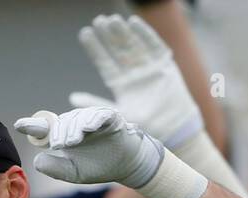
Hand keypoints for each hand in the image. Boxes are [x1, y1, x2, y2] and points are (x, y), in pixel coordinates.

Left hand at [15, 106, 164, 188]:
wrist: (123, 166)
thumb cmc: (97, 167)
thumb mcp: (73, 173)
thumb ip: (55, 169)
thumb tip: (37, 161)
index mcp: (64, 137)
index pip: (45, 130)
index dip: (32, 126)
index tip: (18, 126)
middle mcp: (75, 125)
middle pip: (61, 124)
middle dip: (59, 133)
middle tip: (59, 145)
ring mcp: (92, 120)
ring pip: (78, 118)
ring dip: (75, 128)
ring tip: (74, 141)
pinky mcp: (110, 119)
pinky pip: (100, 115)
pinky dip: (94, 120)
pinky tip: (89, 128)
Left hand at [69, 13, 202, 148]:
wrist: (174, 128)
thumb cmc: (145, 125)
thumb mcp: (116, 114)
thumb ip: (96, 103)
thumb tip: (72, 98)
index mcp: (121, 85)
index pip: (105, 63)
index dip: (95, 49)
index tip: (84, 33)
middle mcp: (134, 73)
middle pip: (118, 50)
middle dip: (108, 36)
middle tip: (98, 20)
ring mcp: (149, 67)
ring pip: (133, 44)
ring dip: (122, 32)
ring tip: (111, 19)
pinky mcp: (165, 64)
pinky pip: (154, 44)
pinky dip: (144, 33)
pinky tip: (133, 22)